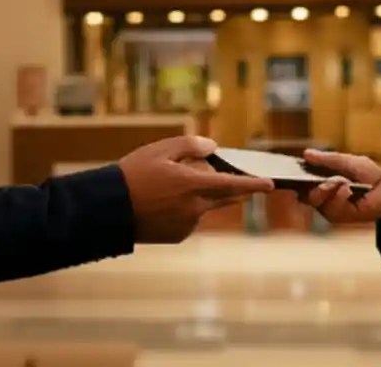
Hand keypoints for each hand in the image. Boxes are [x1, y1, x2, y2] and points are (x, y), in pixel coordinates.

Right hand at [119, 135, 275, 243]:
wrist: (110, 209)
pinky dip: (184, 211)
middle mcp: (194, 207)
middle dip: (229, 187)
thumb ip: (189, 145)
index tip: (270, 184)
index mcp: (192, 184)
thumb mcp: (159, 150)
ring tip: (166, 188)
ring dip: (198, 197)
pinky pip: (190, 220)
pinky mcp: (178, 235)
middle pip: (223, 196)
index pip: (232, 184)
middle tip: (216, 175)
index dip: (253, 184)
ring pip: (204, 207)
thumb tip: (212, 147)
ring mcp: (187, 224)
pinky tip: (162, 204)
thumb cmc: (133, 174)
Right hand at [300, 150, 380, 234]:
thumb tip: (306, 154)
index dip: (293, 179)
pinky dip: (339, 196)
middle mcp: (322, 197)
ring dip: (328, 189)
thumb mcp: (347, 161)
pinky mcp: (341, 217)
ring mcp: (330, 208)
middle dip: (310, 185)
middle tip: (320, 179)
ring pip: (316, 201)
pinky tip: (348, 189)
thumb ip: (327, 159)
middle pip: (304, 194)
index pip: (300, 182)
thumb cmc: (368, 174)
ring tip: (342, 181)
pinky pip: (332, 208)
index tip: (290, 172)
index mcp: (321, 181)